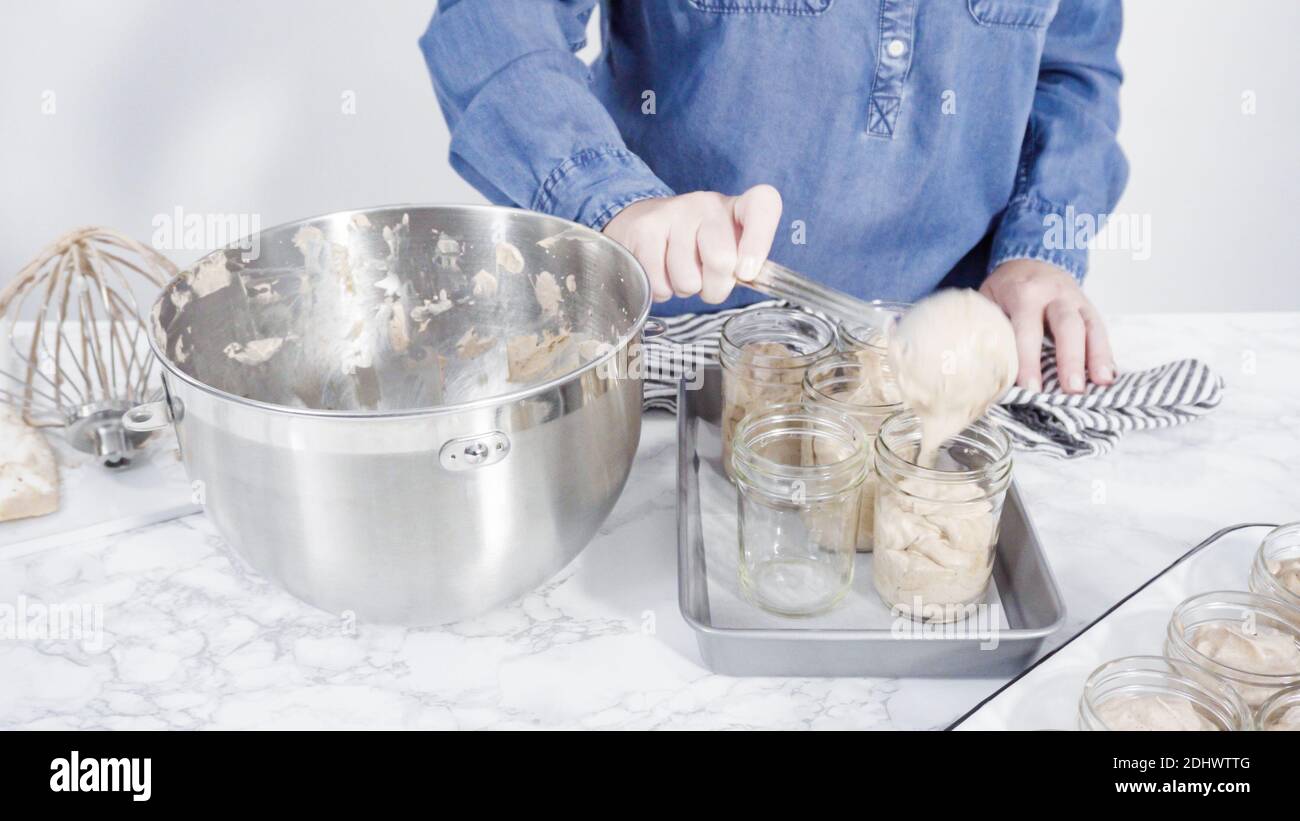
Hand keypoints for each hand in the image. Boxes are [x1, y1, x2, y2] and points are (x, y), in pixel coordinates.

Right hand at [602, 185, 781, 302]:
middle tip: (706, 281)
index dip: (758, 243)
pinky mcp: (645, 228)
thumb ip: (743, 266)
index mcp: (736, 208)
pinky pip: (660, 283)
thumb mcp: (726, 250)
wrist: (642, 225)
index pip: (764, 204)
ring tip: (678, 272)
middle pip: (721, 260)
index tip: (746, 272)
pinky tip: (659, 272)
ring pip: (688, 279)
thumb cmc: (695, 246)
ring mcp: (675, 212)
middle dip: (714, 288)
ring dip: (684, 289)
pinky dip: (661, 291)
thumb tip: (748, 276)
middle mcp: (708, 204)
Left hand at [980, 259, 1115, 393]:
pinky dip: (1105, 353)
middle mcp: (1055, 294)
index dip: (1029, 360)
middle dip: (1070, 359)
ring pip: (1091, 327)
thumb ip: (989, 329)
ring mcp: (1076, 300)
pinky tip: (1108, 376)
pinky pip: (1100, 330)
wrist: (1030, 260)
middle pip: (1067, 326)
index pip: (1027, 329)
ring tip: (1101, 384)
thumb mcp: (989, 300)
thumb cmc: (1004, 290)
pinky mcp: (1089, 308)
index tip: (1030, 388)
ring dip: (1097, 357)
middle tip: (1072, 390)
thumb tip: (983, 370)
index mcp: (1024, 292)